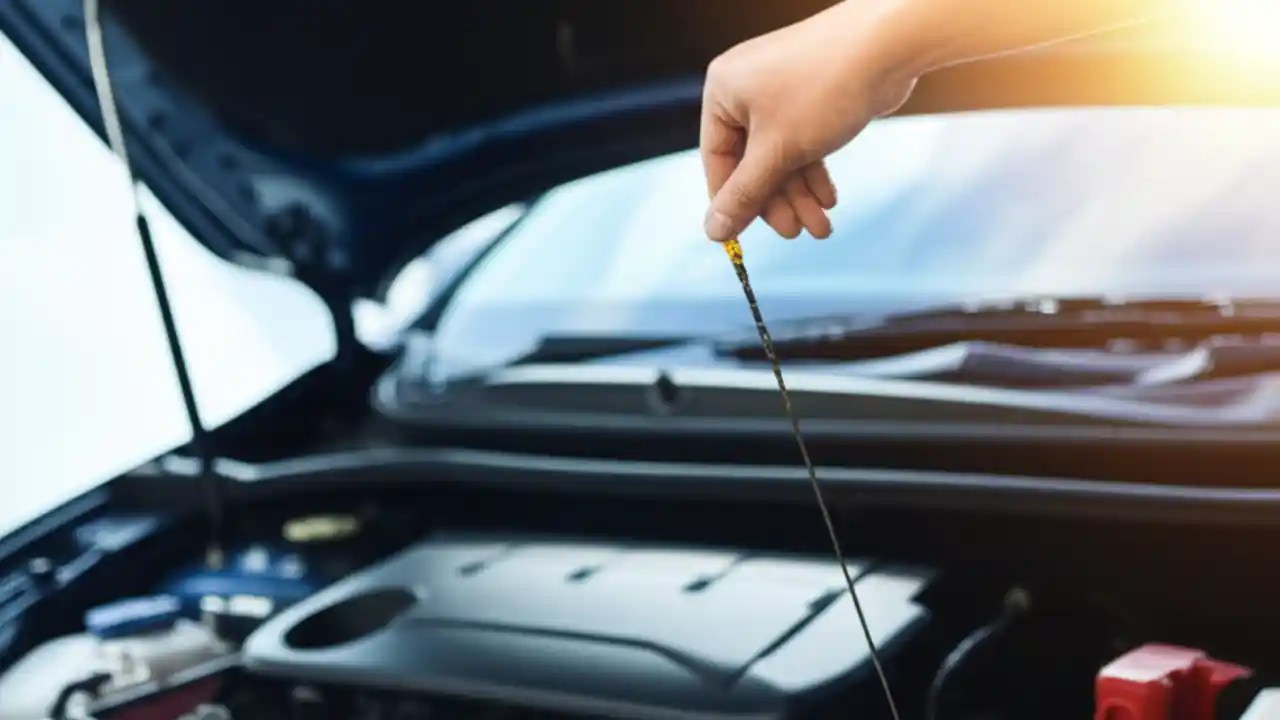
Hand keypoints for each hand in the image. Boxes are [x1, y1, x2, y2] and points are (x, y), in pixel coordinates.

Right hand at [700, 0, 919, 241]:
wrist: (888, 44)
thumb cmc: (824, 88)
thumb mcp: (777, 152)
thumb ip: (744, 194)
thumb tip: (714, 231)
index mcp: (723, 91)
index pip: (716, 159)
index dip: (731, 201)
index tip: (743, 236)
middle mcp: (747, 88)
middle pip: (752, 161)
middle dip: (776, 202)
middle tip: (794, 233)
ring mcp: (781, 90)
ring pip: (782, 155)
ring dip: (800, 195)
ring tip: (821, 227)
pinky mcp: (812, 95)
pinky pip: (802, 141)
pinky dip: (814, 171)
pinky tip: (828, 200)